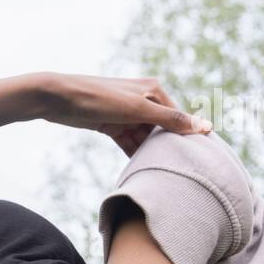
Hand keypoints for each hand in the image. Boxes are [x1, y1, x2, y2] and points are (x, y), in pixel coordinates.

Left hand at [37, 73, 210, 155]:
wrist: (58, 99)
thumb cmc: (98, 99)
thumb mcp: (137, 110)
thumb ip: (170, 120)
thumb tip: (205, 126)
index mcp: (153, 90)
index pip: (178, 117)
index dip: (185, 137)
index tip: (197, 159)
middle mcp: (142, 99)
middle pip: (161, 128)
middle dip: (165, 147)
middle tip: (178, 170)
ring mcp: (125, 112)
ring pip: (144, 137)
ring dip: (148, 152)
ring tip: (159, 172)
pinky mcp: (111, 124)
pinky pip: (128, 141)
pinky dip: (133, 152)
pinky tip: (140, 169)